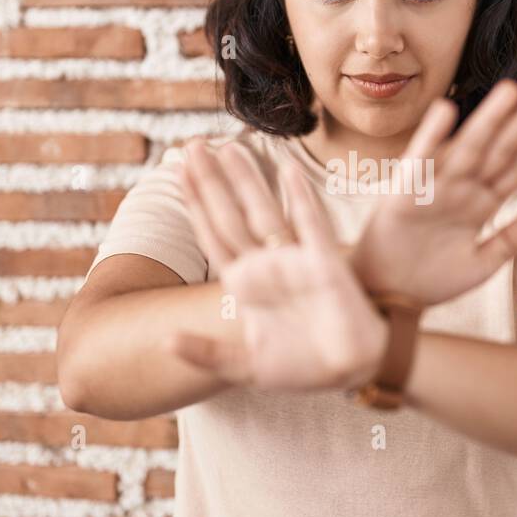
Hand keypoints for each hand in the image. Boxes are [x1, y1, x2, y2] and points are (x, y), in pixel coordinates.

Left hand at [170, 139, 387, 393]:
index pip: (212, 235)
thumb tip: (163, 341)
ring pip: (265, 211)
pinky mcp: (325, 264)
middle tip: (191, 145)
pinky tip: (288, 168)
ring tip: (228, 145)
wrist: (352, 371)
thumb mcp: (245, 367)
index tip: (176, 172)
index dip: (194, 204)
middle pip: (231, 215)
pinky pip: (311, 224)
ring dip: (247, 179)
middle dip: (211, 181)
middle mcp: (267, 266)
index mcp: (245, 284)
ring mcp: (295, 261)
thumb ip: (206, 354)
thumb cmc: (303, 368)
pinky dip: (300, 197)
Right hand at [349, 77, 516, 307]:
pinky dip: (431, 136)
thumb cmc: (431, 280)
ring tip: (511, 90)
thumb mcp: (480, 265)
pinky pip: (420, 161)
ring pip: (468, 149)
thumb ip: (510, 240)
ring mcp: (435, 189)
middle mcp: (462, 191)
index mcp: (481, 205)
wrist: (388, 296)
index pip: (516, 168)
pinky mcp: (405, 194)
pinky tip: (446, 110)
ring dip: (488, 120)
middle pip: (499, 151)